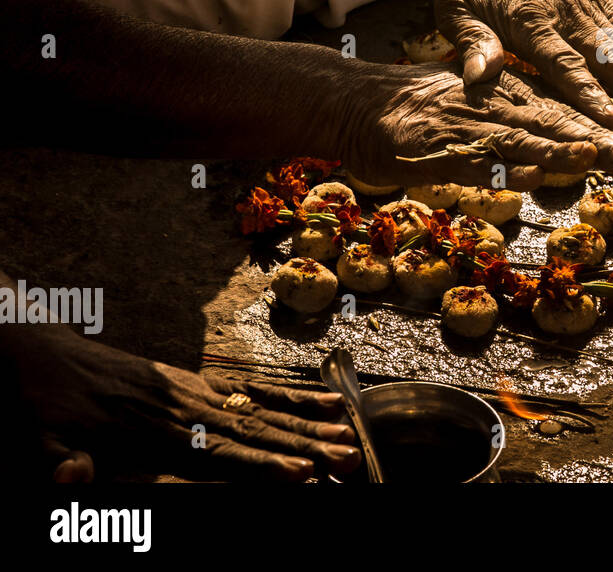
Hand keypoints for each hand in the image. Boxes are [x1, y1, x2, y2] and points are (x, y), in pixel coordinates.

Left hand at [16, 325, 358, 480]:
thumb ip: (61, 460)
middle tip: (347, 460)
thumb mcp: (43, 438)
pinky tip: (329, 402)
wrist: (48, 356)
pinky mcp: (202, 382)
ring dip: (310, 425)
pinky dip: (294, 397)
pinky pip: (257, 389)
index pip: (219, 453)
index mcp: (156, 430)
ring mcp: (199, 391)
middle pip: (257, 430)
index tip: (300, 475)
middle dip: (305, 447)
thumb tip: (71, 476)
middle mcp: (188, 407)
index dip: (261, 464)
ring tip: (349, 437)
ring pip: (264, 410)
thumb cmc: (50, 409)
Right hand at [337, 63, 612, 188]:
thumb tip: (555, 143)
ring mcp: (462, 129)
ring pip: (516, 139)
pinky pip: (469, 162)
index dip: (596, 122)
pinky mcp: (432, 152)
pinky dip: (498, 169)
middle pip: (548, 122)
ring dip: (555, 149)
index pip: (558, 107)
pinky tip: (526, 177)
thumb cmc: (420, 106)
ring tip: (591, 156)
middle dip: (591, 138)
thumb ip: (513, 117)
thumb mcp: (475, 103)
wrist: (356, 103)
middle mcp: (489, 107)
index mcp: (502, 94)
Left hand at [433, 0, 612, 132]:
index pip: (562, 64)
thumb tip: (477, 77)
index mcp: (529, 23)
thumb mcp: (454, 6)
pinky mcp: (596, 2)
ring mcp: (586, 8)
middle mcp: (566, 16)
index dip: (586, 93)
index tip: (610, 119)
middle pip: (609, 62)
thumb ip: (472, 42)